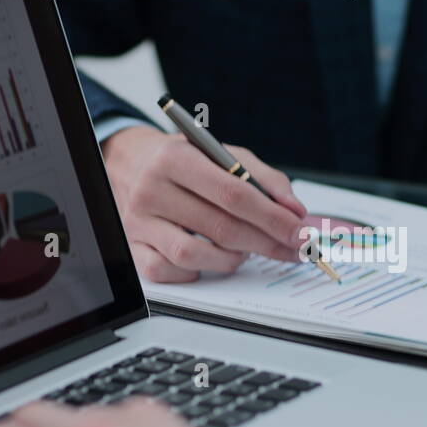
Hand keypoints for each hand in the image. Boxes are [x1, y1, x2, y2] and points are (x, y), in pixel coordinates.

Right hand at [102, 126, 307, 282]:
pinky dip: (197, 271)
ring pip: (195, 256)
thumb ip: (263, 178)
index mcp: (176, 158)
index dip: (273, 217)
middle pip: (221, 228)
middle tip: (292, 249)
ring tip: (243, 248)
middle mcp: (152, 190)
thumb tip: (294, 212)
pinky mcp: (132, 248)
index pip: (233, 194)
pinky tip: (209, 257)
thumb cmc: (182, 161)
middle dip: (266, 243)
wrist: (127, 163)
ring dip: (231, 259)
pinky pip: (169, 272)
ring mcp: (138, 223)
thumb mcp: (221, 154)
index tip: (299, 231)